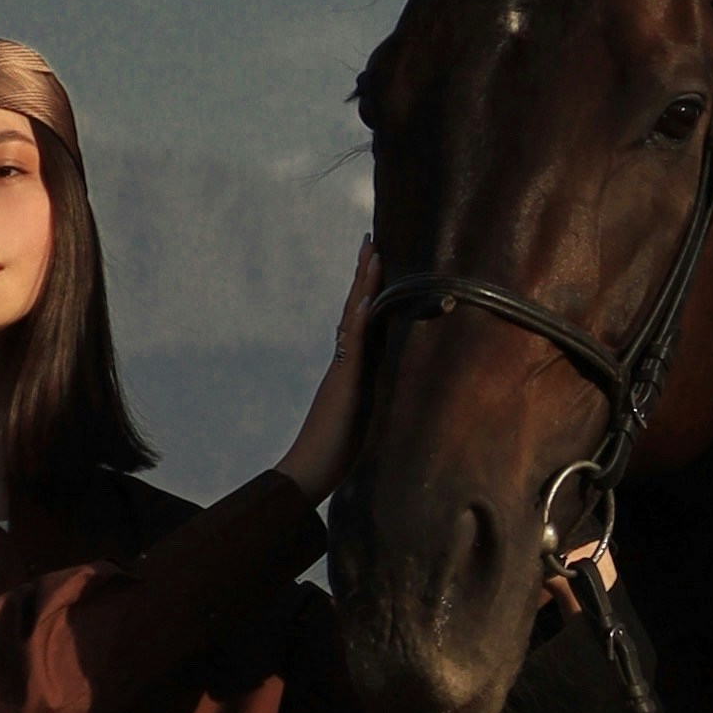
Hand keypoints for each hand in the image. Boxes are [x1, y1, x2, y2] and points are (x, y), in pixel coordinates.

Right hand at [280, 240, 378, 504]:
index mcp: (355, 368)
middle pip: (357, 309)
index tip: (378, 259)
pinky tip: (368, 299)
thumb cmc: (339, 453)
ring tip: (372, 253)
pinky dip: (361, 321)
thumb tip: (402, 390)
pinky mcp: (344, 386)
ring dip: (364, 286)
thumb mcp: (369, 418)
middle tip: (371, 239)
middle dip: (365, 274)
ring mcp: (344, 371)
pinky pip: (353, 348)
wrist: (309, 473)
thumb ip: (379, 398)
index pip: (366, 321)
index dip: (371, 291)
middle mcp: (347, 363)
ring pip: (354, 320)